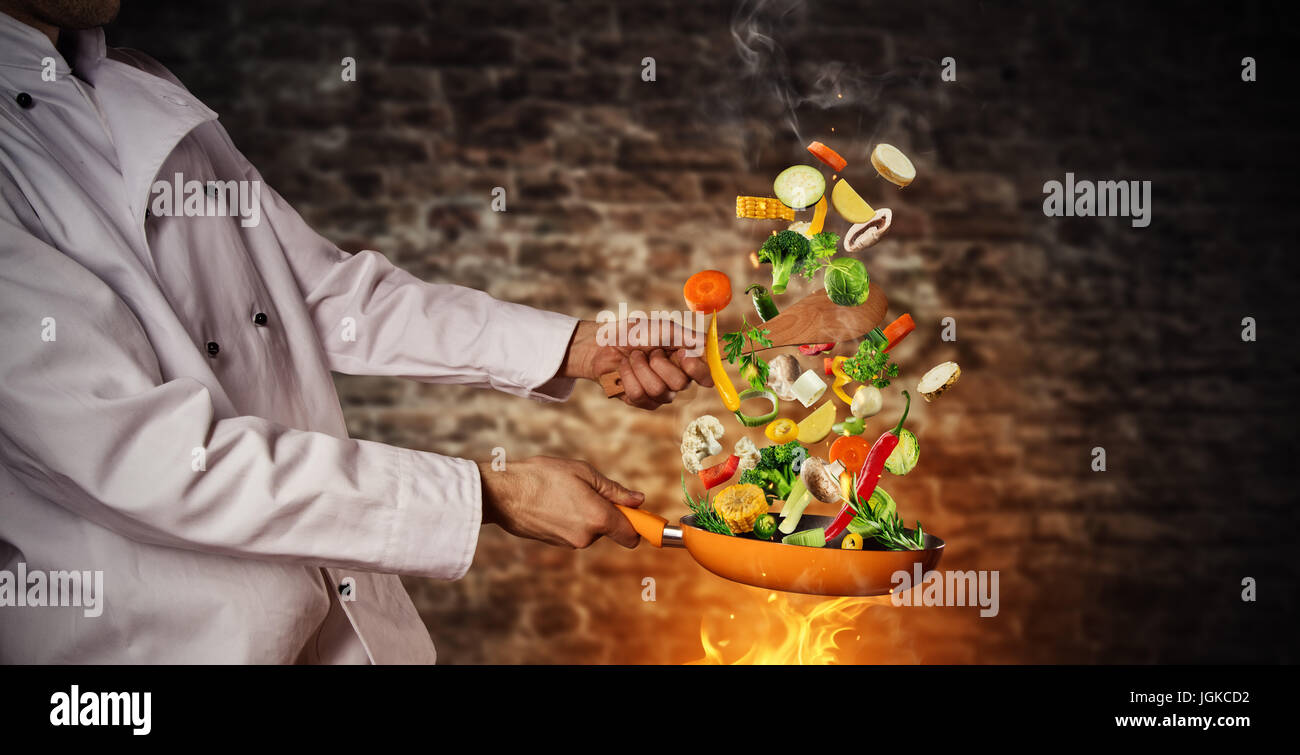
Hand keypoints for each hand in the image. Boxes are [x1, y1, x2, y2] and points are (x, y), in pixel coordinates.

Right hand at [478, 456, 644, 548]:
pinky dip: (571, 519)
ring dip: (587, 515)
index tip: (639, 515)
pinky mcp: (556, 544)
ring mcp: (570, 543)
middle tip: (589, 489)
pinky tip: (554, 503)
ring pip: (591, 530)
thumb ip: (614, 490)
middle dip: (606, 513)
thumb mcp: (584, 473)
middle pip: (610, 530)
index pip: (631, 535)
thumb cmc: (543, 476)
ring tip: (565, 493)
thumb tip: (638, 501)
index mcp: (598, 518)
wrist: (504, 493)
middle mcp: (586, 537)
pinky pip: (574, 532)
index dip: (638, 525)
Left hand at [561, 318, 713, 409]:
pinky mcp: (641, 401)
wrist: (603, 343)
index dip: (699, 370)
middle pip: (681, 384)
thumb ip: (686, 336)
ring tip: (633, 357)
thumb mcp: (662, 328)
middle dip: (660, 363)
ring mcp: (660, 393)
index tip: (684, 355)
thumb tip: (708, 344)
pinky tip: (624, 369)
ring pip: (658, 390)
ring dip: (640, 368)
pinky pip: (638, 394)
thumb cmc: (634, 333)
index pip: (707, 376)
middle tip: (650, 352)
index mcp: (687, 362)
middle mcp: (677, 380)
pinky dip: (627, 376)